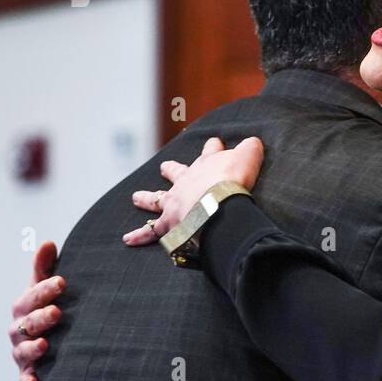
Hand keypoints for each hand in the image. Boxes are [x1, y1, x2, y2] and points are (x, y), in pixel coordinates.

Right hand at [10, 241, 64, 380]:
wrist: (46, 343)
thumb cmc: (45, 309)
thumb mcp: (46, 288)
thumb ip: (44, 268)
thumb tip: (47, 242)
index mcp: (25, 307)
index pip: (32, 296)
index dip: (46, 289)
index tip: (63, 282)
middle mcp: (19, 329)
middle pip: (26, 323)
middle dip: (40, 317)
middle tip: (58, 312)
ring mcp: (22, 351)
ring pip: (23, 350)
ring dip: (33, 347)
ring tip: (45, 344)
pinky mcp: (27, 372)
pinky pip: (24, 378)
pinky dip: (28, 380)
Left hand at [123, 136, 263, 245]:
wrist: (217, 202)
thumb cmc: (232, 180)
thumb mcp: (248, 157)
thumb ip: (250, 147)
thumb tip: (253, 141)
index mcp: (205, 165)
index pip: (210, 151)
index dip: (213, 147)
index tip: (214, 143)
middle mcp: (186, 181)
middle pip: (176, 172)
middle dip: (171, 170)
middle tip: (164, 167)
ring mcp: (175, 202)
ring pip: (157, 199)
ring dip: (146, 199)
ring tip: (136, 198)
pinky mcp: (170, 222)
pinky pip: (151, 231)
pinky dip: (140, 235)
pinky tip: (128, 239)